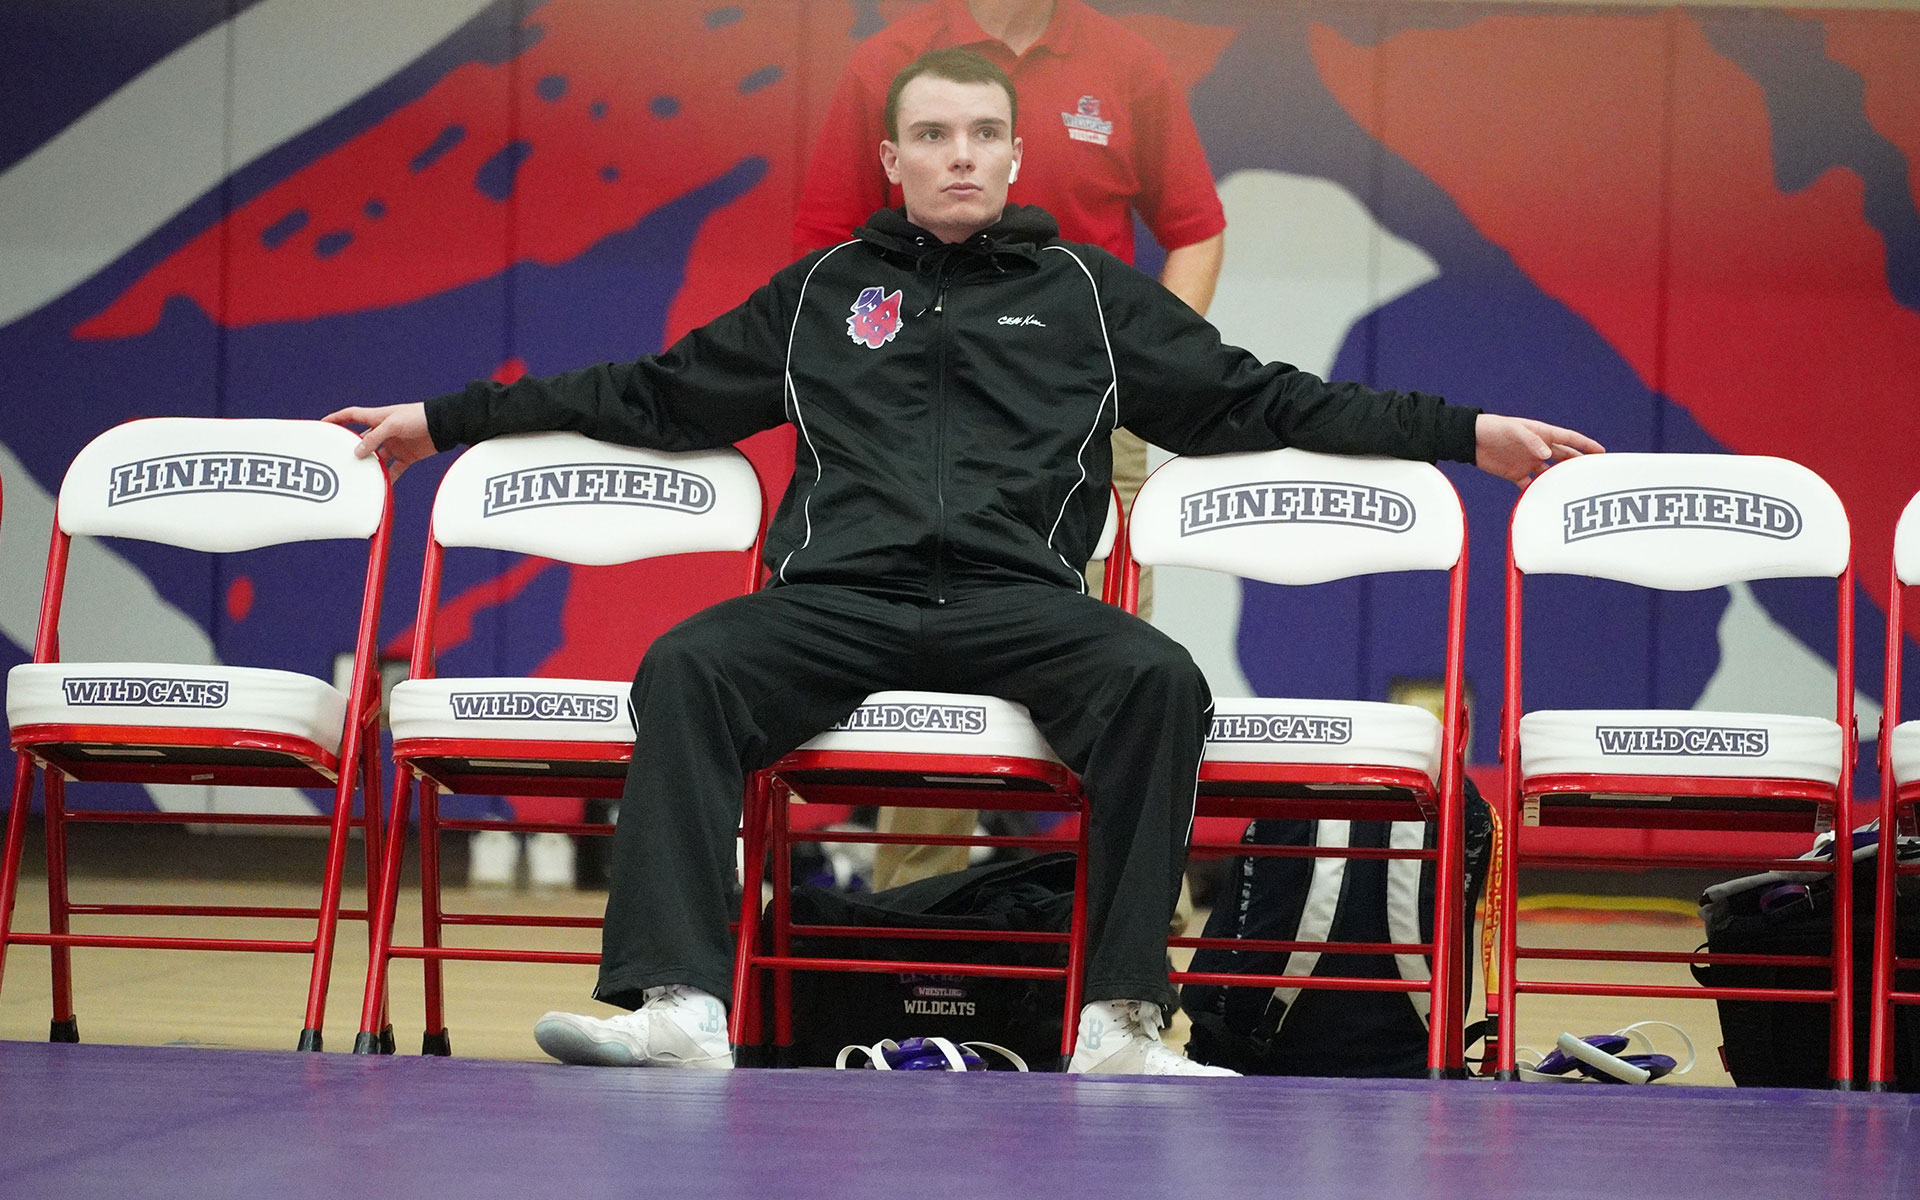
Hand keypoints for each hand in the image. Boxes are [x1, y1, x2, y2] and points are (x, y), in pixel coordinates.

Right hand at [323, 403, 434, 479]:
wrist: (445, 424)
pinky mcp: (407, 456)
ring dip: (368, 468)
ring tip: (357, 478)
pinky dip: (387, 478)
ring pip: (376, 458)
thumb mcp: (393, 424)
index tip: (322, 425)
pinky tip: (380, 487)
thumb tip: (357, 453)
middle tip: (338, 461)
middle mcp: (384, 432)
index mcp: (378, 417)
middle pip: (362, 441)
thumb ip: (375, 438)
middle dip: (350, 450)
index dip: (336, 419)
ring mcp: (394, 445)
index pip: (352, 416)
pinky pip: (394, 470)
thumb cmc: (419, 416)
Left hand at [1473, 414, 1603, 484]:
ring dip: (1560, 480)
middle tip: (1595, 473)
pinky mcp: (1515, 474)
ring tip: (1574, 490)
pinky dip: (1536, 493)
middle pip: (1564, 457)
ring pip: (1550, 473)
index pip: (1569, 439)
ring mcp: (1528, 462)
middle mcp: (1538, 449)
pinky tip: (1545, 502)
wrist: (1470, 439)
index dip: (1585, 445)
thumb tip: (1546, 454)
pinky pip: (1530, 486)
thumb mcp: (1513, 430)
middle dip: (1579, 463)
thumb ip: (1531, 440)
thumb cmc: (1494, 428)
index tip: (1601, 452)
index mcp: (1542, 434)